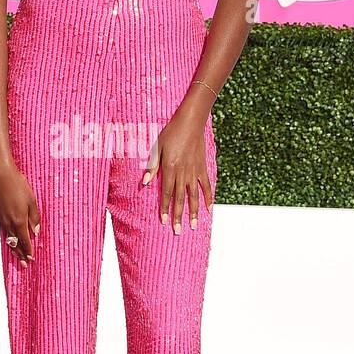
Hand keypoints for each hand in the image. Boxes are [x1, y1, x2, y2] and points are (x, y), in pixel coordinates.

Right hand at [0, 156, 39, 264]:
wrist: (0, 174)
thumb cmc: (18, 184)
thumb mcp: (32, 200)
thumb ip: (34, 217)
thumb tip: (35, 231)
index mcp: (19, 220)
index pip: (25, 240)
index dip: (28, 250)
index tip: (31, 259)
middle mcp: (8, 222)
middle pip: (15, 242)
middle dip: (20, 254)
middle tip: (23, 264)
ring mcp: (0, 217)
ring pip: (7, 236)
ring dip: (12, 246)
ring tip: (16, 254)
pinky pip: (2, 228)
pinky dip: (7, 235)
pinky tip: (9, 236)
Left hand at [142, 112, 212, 233]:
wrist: (190, 122)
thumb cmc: (170, 133)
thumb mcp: (156, 147)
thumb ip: (152, 166)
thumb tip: (144, 182)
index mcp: (170, 168)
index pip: (166, 193)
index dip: (164, 208)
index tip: (164, 222)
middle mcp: (183, 173)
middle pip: (180, 199)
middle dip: (178, 216)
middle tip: (179, 231)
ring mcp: (194, 171)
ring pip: (194, 196)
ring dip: (194, 212)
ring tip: (193, 225)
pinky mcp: (202, 168)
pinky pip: (206, 186)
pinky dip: (208, 197)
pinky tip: (209, 209)